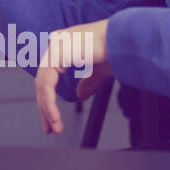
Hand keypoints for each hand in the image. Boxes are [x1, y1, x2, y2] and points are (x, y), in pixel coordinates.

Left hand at [34, 18, 112, 134]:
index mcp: (64, 45)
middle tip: (50, 129)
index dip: (49, 98)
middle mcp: (56, 44)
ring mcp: (55, 47)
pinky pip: (47, 82)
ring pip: (43, 84)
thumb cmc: (117, 49)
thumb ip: (88, 82)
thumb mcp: (100, 71)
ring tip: (55, 127)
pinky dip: (49, 102)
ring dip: (47, 109)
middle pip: (43, 81)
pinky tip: (54, 116)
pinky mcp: (58, 54)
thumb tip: (79, 95)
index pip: (49, 76)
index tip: (53, 119)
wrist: (126, 40)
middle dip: (45, 107)